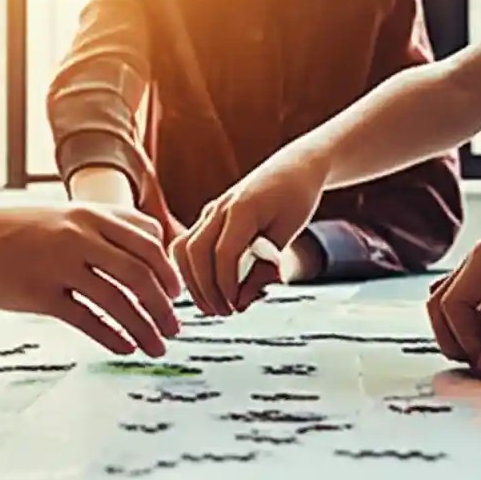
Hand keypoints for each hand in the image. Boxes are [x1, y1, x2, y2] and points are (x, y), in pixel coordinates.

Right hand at [0, 203, 179, 357]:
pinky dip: (113, 337)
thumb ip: (104, 224)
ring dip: (145, 328)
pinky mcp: (39, 293)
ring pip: (119, 301)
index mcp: (90, 215)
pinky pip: (87, 320)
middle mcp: (79, 236)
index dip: (170, 272)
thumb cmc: (13, 228)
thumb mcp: (63, 214)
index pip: (150, 243)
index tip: (176, 294)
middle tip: (175, 327)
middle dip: (165, 306)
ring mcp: (59, 265)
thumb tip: (153, 243)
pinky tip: (125, 349)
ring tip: (157, 347)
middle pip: (141, 273)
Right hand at [171, 143, 327, 316]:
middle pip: (195, 252)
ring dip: (194, 281)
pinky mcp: (208, 217)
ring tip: (213, 306)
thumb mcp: (289, 232)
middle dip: (205, 288)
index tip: (237, 307)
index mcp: (242, 208)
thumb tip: (243, 298)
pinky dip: (192, 269)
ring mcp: (210, 210)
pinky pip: (188, 244)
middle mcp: (219, 207)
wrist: (294, 167)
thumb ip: (265, 264)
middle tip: (224, 312)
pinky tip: (207, 288)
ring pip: (184, 249)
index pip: (223, 253)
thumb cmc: (297, 198)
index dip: (227, 285)